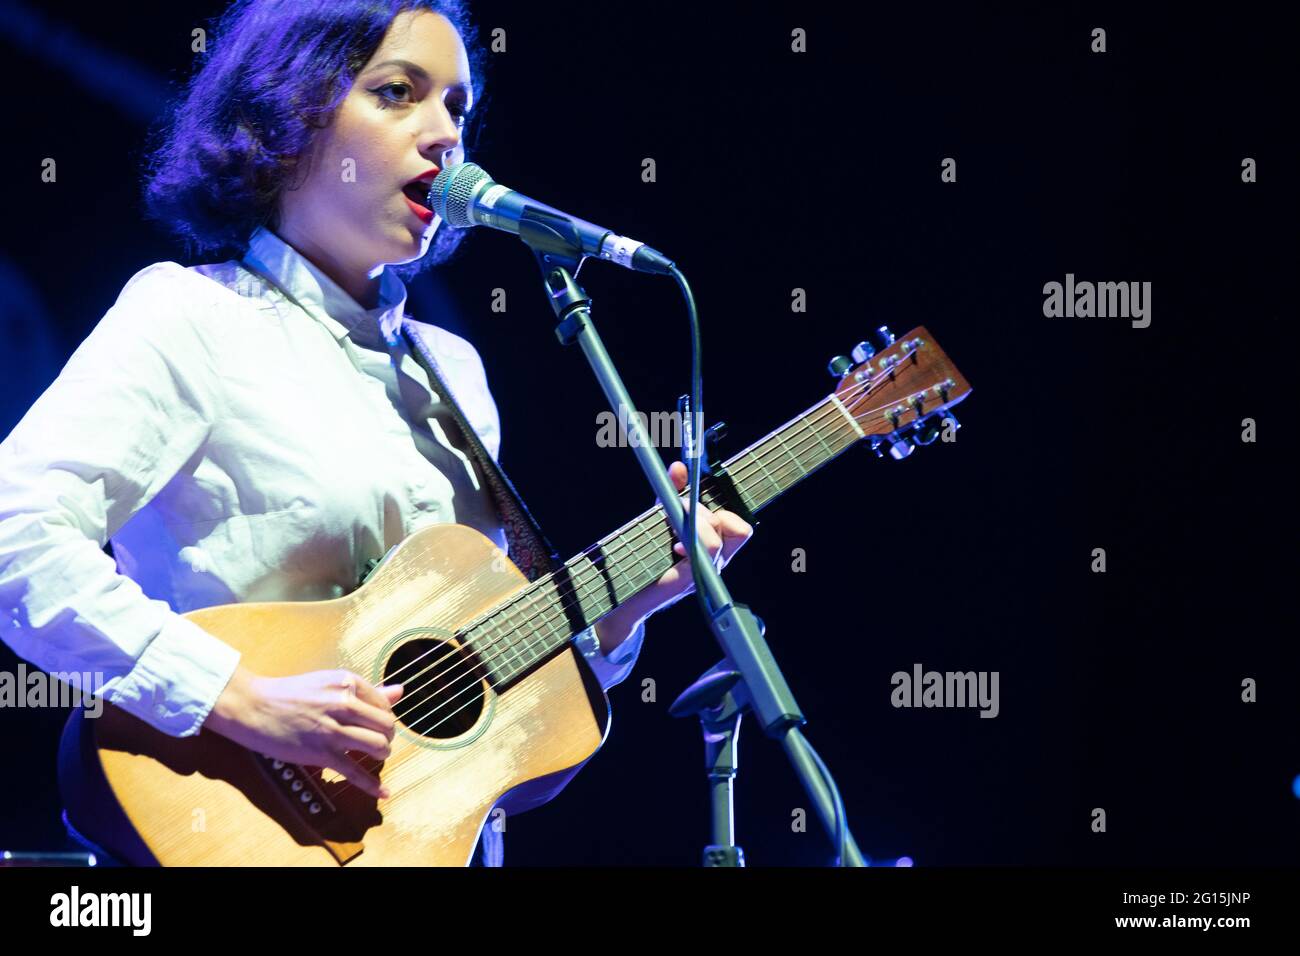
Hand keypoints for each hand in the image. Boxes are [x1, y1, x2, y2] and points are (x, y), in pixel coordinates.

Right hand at [204, 665, 403, 798]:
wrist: (252, 706)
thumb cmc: (290, 694)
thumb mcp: (330, 683)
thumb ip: (367, 690)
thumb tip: (400, 691)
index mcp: (347, 683)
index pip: (384, 704)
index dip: (385, 717)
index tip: (377, 724)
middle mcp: (344, 704)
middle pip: (386, 726)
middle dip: (387, 736)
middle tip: (378, 740)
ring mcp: (332, 730)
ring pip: (378, 746)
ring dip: (381, 754)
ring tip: (374, 755)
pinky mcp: (321, 753)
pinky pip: (354, 772)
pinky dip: (372, 785)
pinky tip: (384, 792)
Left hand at [643, 459, 754, 613]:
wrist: (626, 594)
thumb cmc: (648, 554)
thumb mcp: (662, 515)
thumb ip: (673, 491)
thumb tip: (678, 467)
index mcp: (716, 547)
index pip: (740, 528)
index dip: (726, 512)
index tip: (699, 506)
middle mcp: (715, 562)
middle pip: (733, 529)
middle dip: (704, 512)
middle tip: (678, 507)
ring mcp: (703, 574)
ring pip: (715, 541)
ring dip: (694, 523)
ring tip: (671, 524)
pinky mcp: (686, 582)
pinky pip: (698, 556)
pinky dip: (688, 543)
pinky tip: (675, 546)